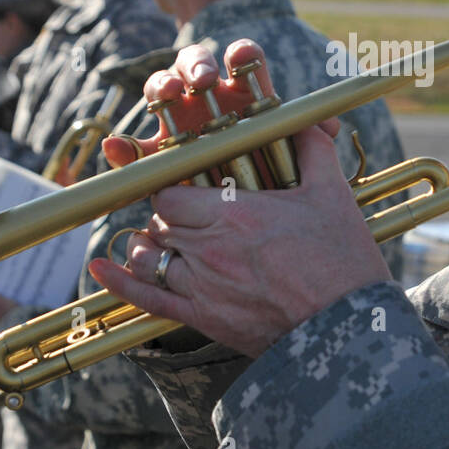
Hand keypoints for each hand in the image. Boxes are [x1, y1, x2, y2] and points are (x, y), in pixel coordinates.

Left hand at [88, 40, 387, 356]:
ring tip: (160, 242)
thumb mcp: (332, 195)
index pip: (173, 191)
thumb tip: (304, 120)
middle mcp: (209, 247)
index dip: (175, 187)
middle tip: (189, 216)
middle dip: (169, 216)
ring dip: (151, 246)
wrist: (347, 327)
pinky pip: (147, 299)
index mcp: (235, 212)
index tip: (187, 187)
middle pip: (161, 221)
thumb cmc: (343, 260)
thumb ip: (313, 150)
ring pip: (150, 256)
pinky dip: (120, 283)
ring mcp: (203, 286)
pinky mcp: (203, 319)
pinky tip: (101, 269)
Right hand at [99, 39, 338, 168]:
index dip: (241, 55)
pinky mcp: (155, 153)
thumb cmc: (274, 169)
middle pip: (194, 65)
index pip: (242, 60)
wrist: (246, 211)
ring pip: (162, 90)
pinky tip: (116, 148)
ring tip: (168, 96)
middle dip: (198, 67)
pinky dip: (123, 146)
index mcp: (244, 89)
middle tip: (205, 81)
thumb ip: (313, 137)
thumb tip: (330, 126)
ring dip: (162, 87)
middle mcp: (207, 97)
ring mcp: (177, 121)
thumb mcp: (296, 154)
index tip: (243, 59)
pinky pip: (134, 147)